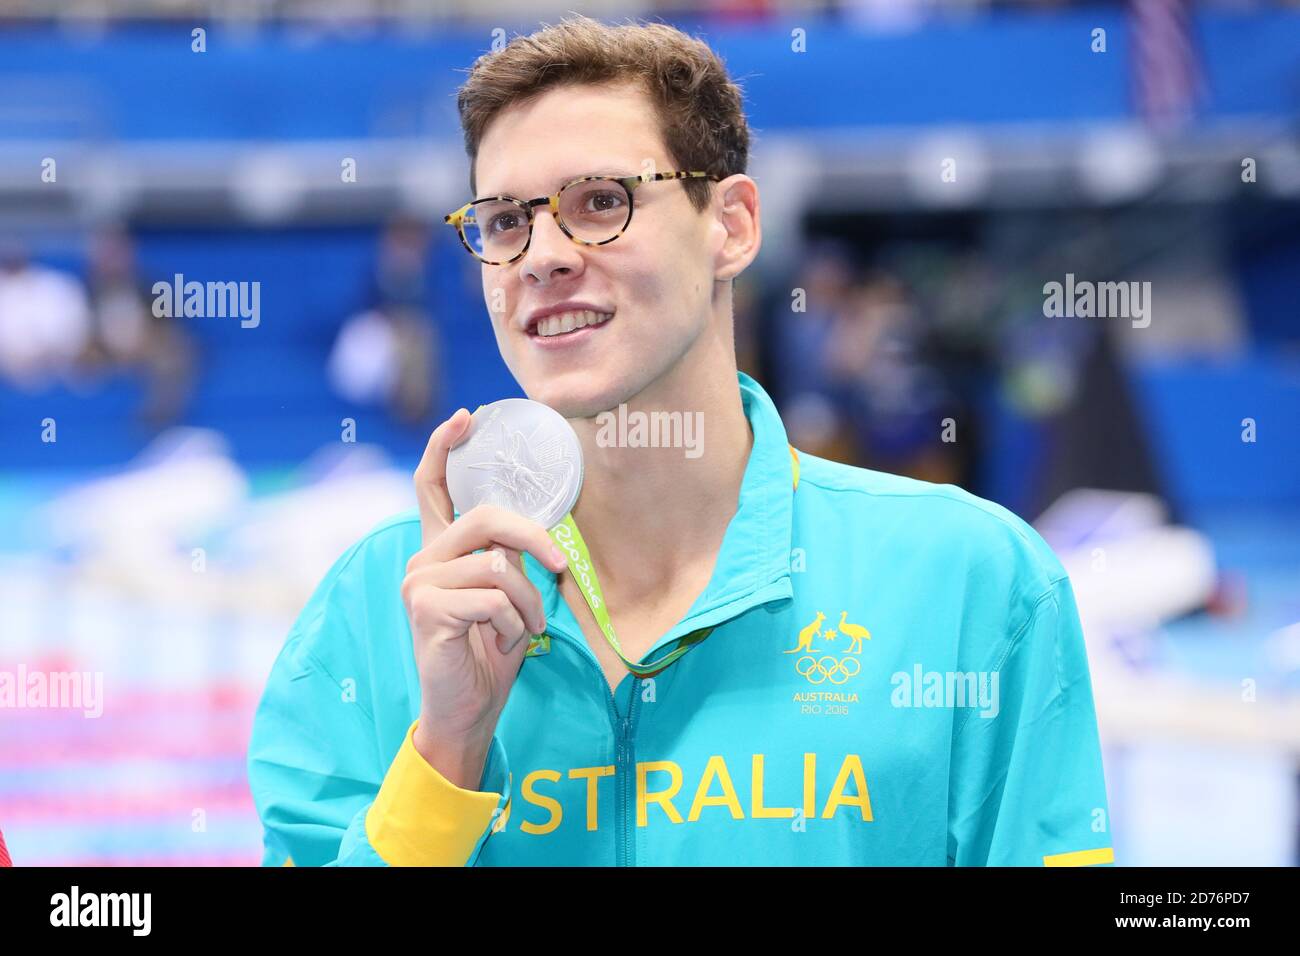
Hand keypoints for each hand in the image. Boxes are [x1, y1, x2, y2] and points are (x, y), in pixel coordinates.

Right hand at [401, 408, 568, 786]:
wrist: (467, 710)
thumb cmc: (489, 653)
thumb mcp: (507, 596)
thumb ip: (507, 558)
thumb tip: (534, 534)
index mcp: (440, 551)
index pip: (432, 487)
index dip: (444, 447)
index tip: (466, 417)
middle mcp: (422, 559)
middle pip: (485, 518)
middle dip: (534, 538)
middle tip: (559, 566)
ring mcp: (418, 582)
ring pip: (499, 565)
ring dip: (528, 603)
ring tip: (520, 629)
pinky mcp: (425, 608)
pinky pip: (495, 598)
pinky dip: (514, 623)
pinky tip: (502, 643)